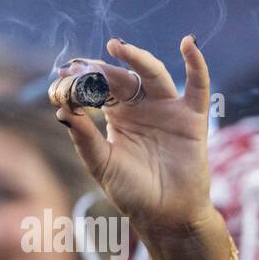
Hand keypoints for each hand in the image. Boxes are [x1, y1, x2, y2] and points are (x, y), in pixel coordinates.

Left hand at [52, 36, 217, 244]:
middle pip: (123, 76)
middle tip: (82, 65)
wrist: (166, 216)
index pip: (99, 88)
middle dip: (102, 68)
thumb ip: (83, 137)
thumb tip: (60, 109)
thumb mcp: (101, 164)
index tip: (62, 75)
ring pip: (153, 74)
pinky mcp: (192, 118)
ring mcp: (169, 110)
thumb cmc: (133, 193)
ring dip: (137, 58)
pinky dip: (197, 64)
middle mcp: (143, 107)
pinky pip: (198, 86)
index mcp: (118, 115)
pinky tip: (189, 44)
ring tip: (117, 47)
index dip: (82, 80)